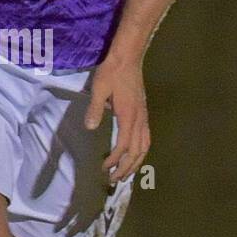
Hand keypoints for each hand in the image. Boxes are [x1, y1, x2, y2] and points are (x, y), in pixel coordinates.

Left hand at [84, 54, 149, 182]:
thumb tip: (90, 128)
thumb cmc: (112, 72)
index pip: (124, 146)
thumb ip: (95, 109)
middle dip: (126, 168)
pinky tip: (134, 154)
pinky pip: (146, 137)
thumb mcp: (99, 88)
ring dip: (136, 162)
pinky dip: (141, 151)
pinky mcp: (144, 112)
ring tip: (126, 173)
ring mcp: (144, 116)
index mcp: (129, 116)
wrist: (129, 57)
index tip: (104, 168)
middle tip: (114, 180)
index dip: (115, 160)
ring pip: (145, 146)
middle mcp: (140, 119)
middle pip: (137, 151)